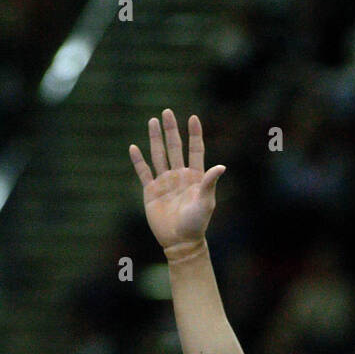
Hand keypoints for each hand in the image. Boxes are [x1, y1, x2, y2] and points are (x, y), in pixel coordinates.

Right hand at [129, 109, 225, 251]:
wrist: (180, 241)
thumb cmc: (197, 223)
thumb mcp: (206, 202)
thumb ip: (210, 183)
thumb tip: (221, 166)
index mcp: (195, 177)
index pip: (195, 150)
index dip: (194, 134)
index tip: (193, 117)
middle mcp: (179, 176)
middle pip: (174, 148)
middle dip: (171, 130)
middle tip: (167, 112)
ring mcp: (165, 182)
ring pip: (159, 155)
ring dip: (155, 139)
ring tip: (152, 121)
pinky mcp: (151, 191)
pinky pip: (144, 172)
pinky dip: (138, 161)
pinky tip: (134, 147)